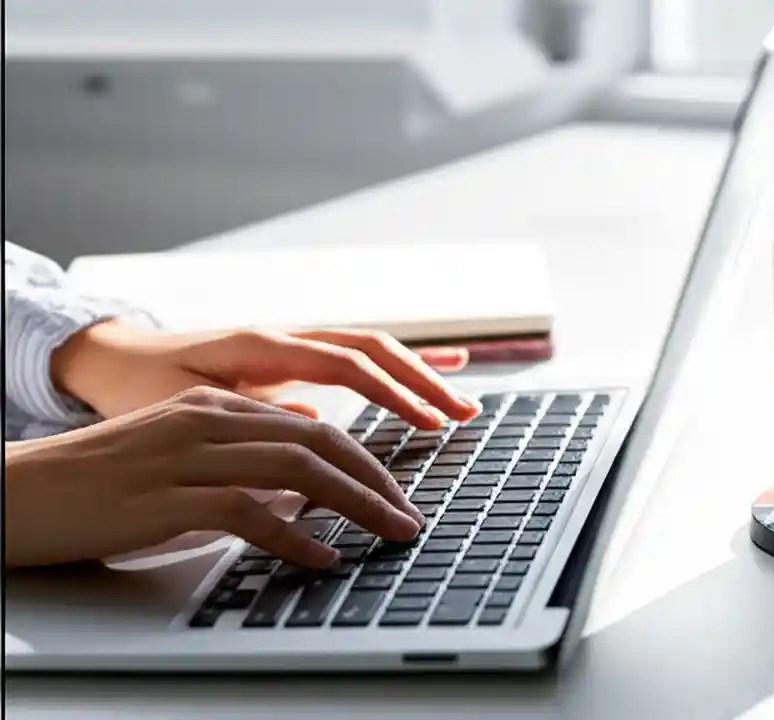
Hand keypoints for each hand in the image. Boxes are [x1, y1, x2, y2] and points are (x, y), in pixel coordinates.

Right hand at [3, 387, 426, 568]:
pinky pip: (248, 513)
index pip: (310, 425)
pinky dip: (295, 536)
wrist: (15, 492)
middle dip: (375, 478)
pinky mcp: (164, 498)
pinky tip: (323, 557)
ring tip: (391, 533)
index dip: (363, 457)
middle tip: (409, 514)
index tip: (395, 489)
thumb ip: (234, 460)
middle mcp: (205, 420)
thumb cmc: (94, 481)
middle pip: (317, 441)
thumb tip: (296, 486)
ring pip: (297, 471)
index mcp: (211, 406)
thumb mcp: (175, 455)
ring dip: (356, 504)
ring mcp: (185, 456)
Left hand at [51, 322, 480, 428]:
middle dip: (423, 381)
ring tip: (462, 400)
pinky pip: (355, 356)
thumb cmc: (139, 387)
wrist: (110, 358)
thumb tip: (314, 426)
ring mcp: (291, 345)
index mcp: (262, 344)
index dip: (393, 393)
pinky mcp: (292, 359)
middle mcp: (285, 336)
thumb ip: (248, 415)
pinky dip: (397, 365)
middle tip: (463, 414)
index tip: (429, 423)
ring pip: (371, 349)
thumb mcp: (183, 408)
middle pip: (373, 349)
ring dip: (419, 373)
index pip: (347, 364)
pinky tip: (433, 368)